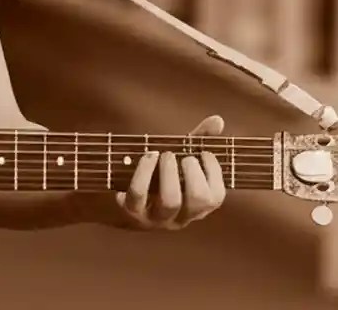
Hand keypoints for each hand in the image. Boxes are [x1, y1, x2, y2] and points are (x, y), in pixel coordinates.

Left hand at [114, 115, 227, 229]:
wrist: (119, 205)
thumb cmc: (157, 179)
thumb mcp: (178, 162)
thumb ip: (198, 142)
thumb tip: (218, 120)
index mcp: (195, 208)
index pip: (216, 197)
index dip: (214, 172)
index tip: (204, 153)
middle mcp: (179, 218)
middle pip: (198, 200)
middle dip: (193, 172)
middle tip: (184, 157)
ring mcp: (155, 217)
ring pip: (170, 201)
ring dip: (169, 172)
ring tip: (165, 154)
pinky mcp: (131, 211)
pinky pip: (139, 193)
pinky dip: (144, 171)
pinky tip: (147, 156)